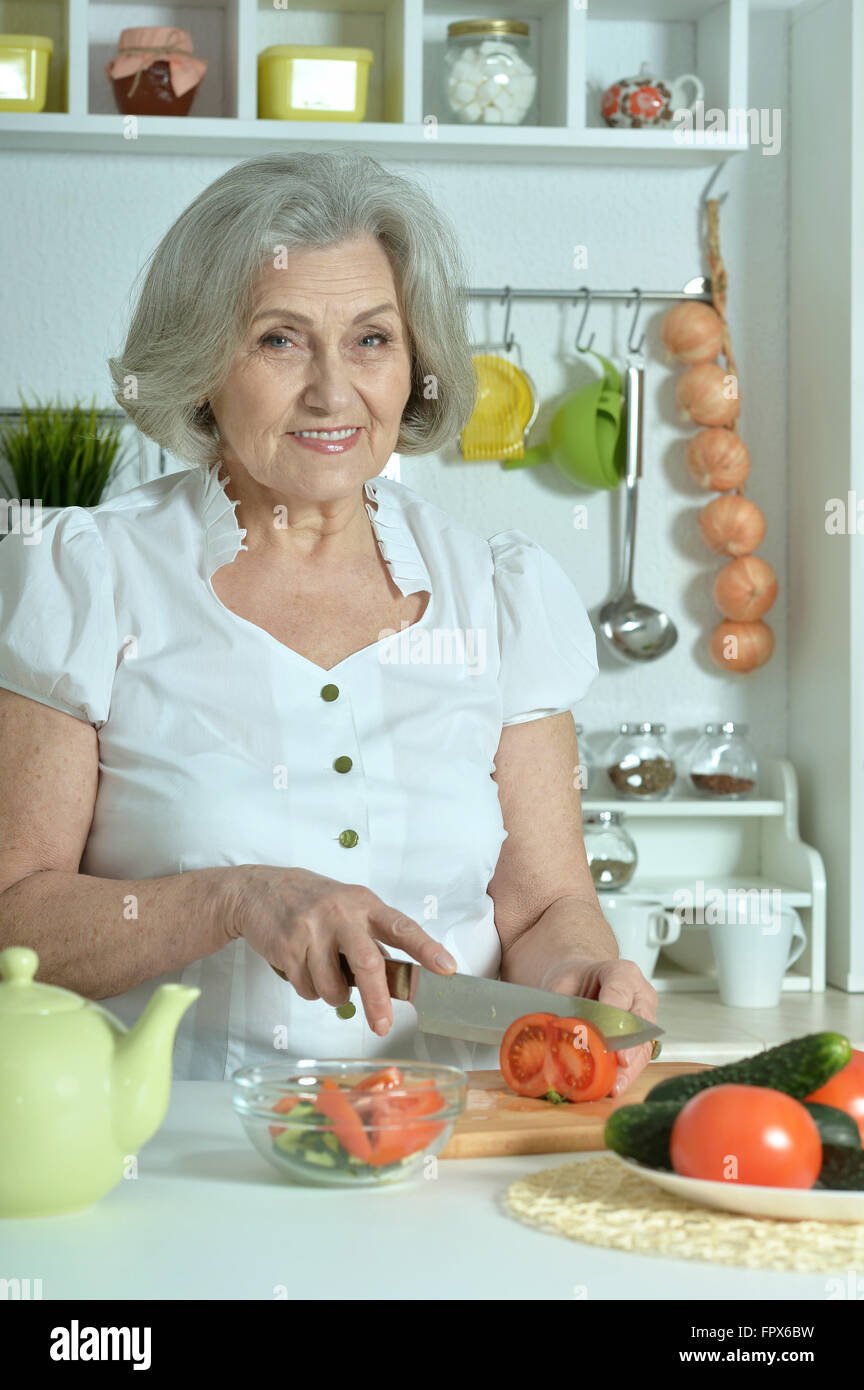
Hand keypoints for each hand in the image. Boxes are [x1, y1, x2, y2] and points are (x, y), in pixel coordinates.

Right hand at [223, 865, 456, 1036]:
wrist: (257, 890)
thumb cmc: (310, 902)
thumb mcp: (347, 907)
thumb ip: (372, 937)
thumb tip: (399, 979)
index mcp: (364, 903)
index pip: (402, 927)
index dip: (426, 949)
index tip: (447, 968)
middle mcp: (341, 913)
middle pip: (367, 963)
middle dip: (377, 1000)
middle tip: (383, 1025)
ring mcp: (312, 928)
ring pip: (334, 987)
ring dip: (333, 995)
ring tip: (323, 972)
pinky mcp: (288, 945)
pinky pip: (307, 989)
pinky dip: (308, 988)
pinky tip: (301, 965)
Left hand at [540, 955, 658, 1097]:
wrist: (580, 983)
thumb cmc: (573, 982)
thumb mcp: (561, 985)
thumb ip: (560, 1006)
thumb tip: (553, 1032)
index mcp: (621, 972)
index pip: (620, 991)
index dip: (615, 1014)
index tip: (610, 1036)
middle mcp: (640, 993)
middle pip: (639, 1020)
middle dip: (630, 1044)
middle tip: (621, 1063)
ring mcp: (645, 1016)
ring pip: (643, 1042)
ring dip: (631, 1066)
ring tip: (618, 1084)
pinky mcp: (643, 1037)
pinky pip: (640, 1056)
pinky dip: (628, 1072)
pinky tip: (618, 1085)